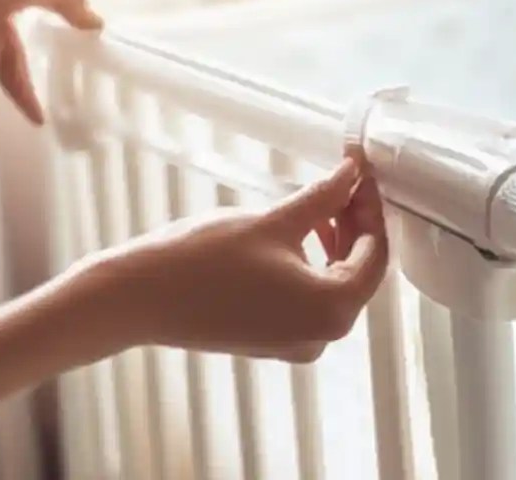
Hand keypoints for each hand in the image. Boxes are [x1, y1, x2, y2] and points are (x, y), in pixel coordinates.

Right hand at [73, 158, 389, 362]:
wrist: (140, 298)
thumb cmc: (204, 260)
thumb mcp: (274, 221)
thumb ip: (323, 198)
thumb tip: (353, 174)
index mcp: (333, 309)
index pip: (374, 253)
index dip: (372, 209)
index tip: (363, 174)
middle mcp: (323, 336)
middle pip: (360, 272)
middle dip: (356, 225)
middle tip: (345, 181)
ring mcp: (298, 343)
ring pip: (335, 285)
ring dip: (336, 243)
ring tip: (323, 202)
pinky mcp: (274, 340)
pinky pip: (311, 299)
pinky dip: (314, 265)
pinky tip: (301, 233)